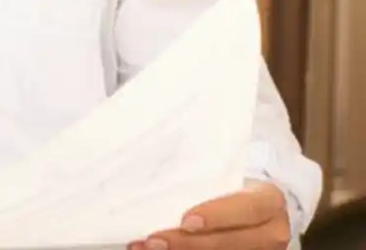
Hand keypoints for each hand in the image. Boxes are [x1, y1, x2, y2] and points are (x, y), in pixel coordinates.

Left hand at [129, 180, 290, 249]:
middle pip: (231, 242)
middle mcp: (273, 231)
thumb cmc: (233, 184)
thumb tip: (155, 179)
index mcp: (270, 201)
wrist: (256, 205)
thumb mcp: (229, 177)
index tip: (185, 220)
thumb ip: (203, 182)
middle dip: (188, 243)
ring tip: (146, 247)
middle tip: (153, 240)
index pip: (247, 208)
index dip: (216, 216)